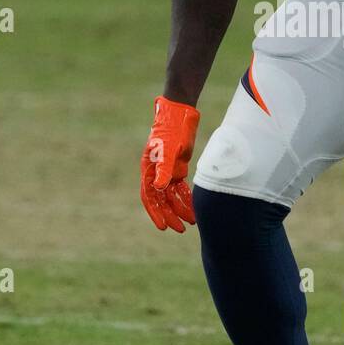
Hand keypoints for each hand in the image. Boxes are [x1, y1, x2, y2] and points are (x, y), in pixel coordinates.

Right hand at [140, 96, 199, 232]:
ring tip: (191, 223)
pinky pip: (182, 189)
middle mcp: (156, 173)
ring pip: (173, 196)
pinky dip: (187, 198)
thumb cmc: (171, 131)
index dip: (156, 213)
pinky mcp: (178, 168)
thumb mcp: (168, 150)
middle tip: (180, 230)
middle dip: (170, 215)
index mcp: (149, 171)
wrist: (180, 115)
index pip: (150, 198)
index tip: (163, 227)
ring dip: (180, 209)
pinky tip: (194, 209)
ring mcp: (167, 171)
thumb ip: (163, 169)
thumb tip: (158, 188)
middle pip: (162, 200)